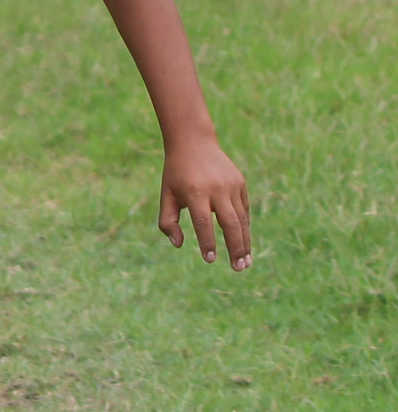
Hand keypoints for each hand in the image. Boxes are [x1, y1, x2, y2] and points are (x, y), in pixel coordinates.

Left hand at [159, 138, 251, 269]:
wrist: (194, 143)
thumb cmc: (176, 173)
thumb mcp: (166, 194)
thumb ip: (167, 221)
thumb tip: (178, 245)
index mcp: (196, 193)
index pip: (204, 224)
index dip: (207, 243)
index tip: (209, 259)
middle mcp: (217, 189)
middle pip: (230, 224)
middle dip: (235, 248)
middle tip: (238, 269)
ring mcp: (232, 186)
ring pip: (242, 219)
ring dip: (245, 242)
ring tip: (245, 262)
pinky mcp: (240, 183)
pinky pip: (244, 210)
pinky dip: (245, 227)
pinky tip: (244, 242)